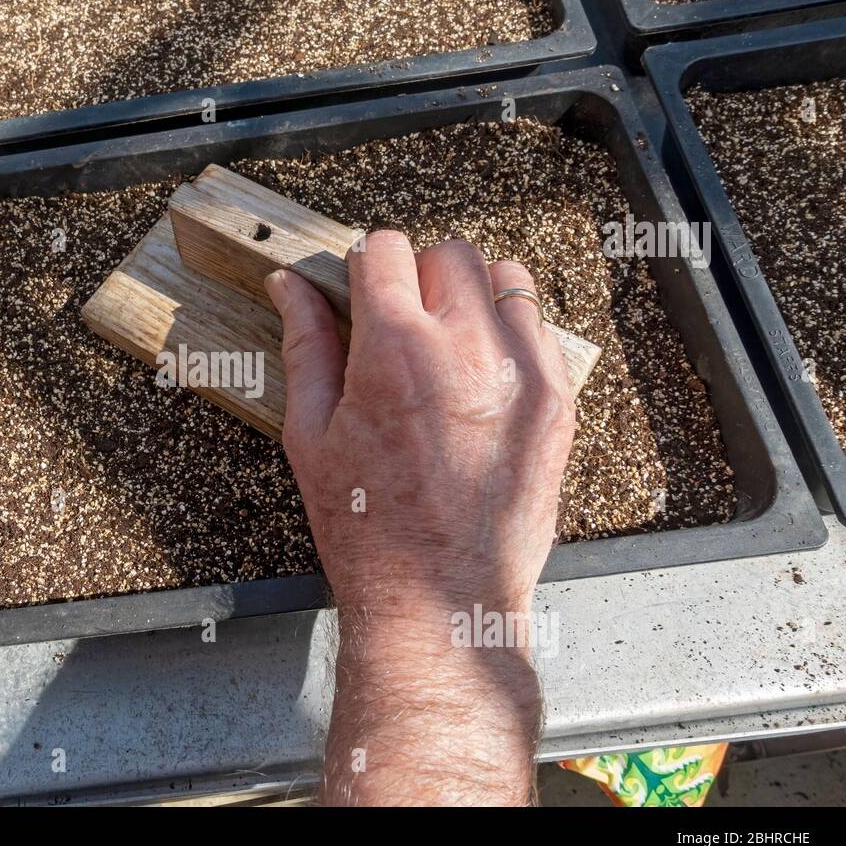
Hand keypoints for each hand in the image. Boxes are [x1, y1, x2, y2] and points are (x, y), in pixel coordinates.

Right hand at [266, 232, 574, 804]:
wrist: (440, 597)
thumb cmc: (367, 526)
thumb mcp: (311, 433)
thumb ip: (305, 344)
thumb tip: (289, 286)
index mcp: (394, 351)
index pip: (385, 248)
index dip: (365, 265)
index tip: (362, 290)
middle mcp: (466, 350)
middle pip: (448, 254)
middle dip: (417, 278)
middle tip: (400, 326)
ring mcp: (522, 373)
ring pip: (504, 277)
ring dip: (470, 296)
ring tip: (446, 346)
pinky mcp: (556, 400)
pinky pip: (539, 327)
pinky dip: (509, 334)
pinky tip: (479, 377)